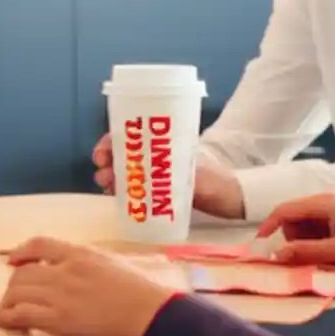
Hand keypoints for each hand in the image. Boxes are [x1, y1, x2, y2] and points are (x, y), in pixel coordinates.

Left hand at [0, 237, 176, 335]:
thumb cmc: (142, 292)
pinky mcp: (59, 318)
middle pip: (24, 272)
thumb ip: (91, 264)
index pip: (41, 244)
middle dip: (13, 285)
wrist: (150, 314)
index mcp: (81, 253)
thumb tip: (79, 269)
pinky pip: (20, 314)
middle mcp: (66, 269)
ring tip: (4, 312)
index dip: (20, 251)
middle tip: (12, 296)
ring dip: (6, 302)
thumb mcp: (114, 264)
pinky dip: (3, 317)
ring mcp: (61, 293)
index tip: (10, 258)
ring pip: (17, 291)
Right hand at [92, 132, 244, 219]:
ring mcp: (157, 175)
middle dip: (107, 160)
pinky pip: (134, 189)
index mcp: (164, 146)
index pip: (131, 136)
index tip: (102, 154)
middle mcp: (157, 157)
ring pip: (126, 171)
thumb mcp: (197, 175)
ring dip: (112, 176)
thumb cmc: (217, 181)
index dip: (112, 142)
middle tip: (102, 174)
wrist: (233, 197)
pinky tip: (115, 198)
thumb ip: (179, 175)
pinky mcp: (159, 193)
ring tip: (106, 187)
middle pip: (124, 153)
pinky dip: (122, 191)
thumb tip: (156, 175)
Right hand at [257, 193, 334, 264]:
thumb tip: (278, 255)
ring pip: (304, 223)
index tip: (260, 244)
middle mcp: (323, 199)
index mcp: (322, 203)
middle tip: (312, 255)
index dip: (269, 226)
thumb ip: (307, 252)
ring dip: (307, 240)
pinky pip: (316, 225)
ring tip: (329, 252)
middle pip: (292, 218)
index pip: (284, 210)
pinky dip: (318, 238)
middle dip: (294, 238)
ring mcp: (331, 205)